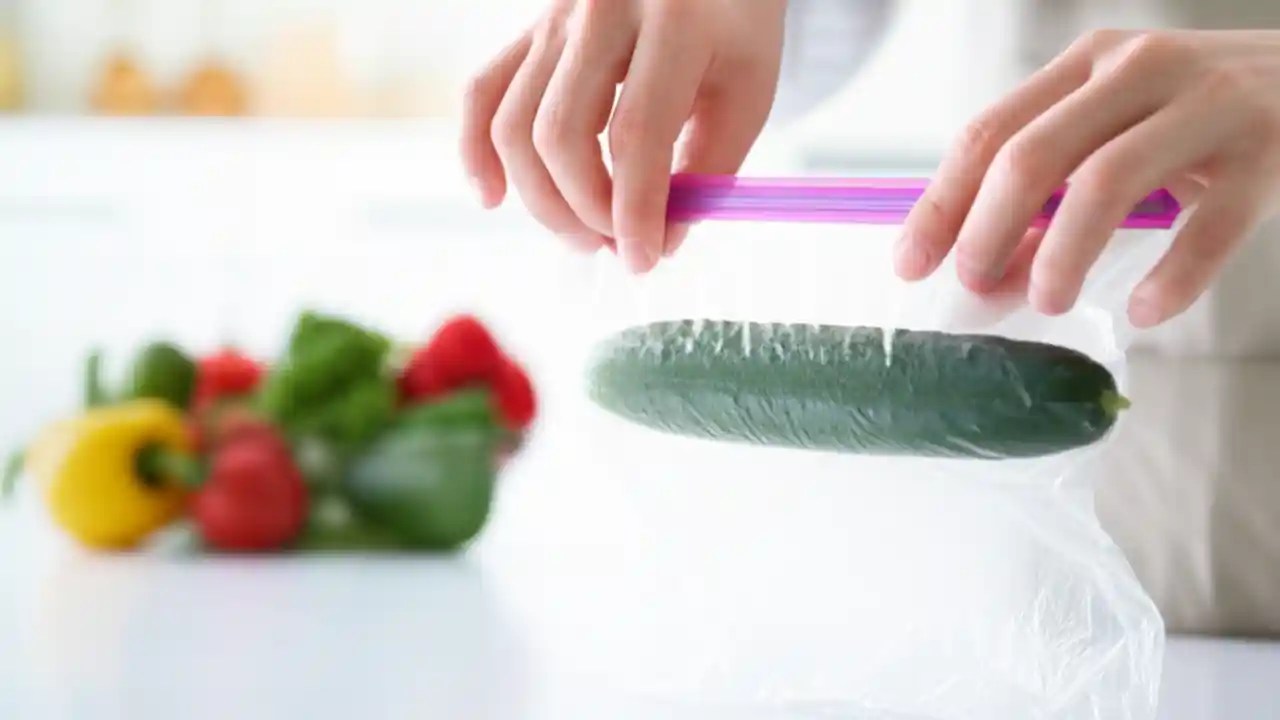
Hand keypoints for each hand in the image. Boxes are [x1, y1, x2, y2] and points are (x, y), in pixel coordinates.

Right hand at [461, 0, 786, 272]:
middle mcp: (602, 8)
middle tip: (618, 245)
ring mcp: (555, 15)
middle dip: (586, 211)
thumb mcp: (747, 89)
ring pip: (514, 125)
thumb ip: (710, 168)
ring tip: (584, 234)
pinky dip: (476, 151)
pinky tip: (494, 197)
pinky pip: (482, 92)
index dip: (636, 211)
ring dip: (542, 200)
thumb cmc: (734, 22)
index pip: (637, 134)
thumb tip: (657, 243)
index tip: (644, 260)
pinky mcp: (530, 27)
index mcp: (675, 18)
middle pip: (561, 134)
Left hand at [895, 30, 1279, 327]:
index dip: (941, 204)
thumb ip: (1054, 191)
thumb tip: (985, 272)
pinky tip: (1147, 313)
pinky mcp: (1266, 151)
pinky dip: (1172, 277)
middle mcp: (1138, 71)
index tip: (911, 265)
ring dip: (1062, 254)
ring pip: (1106, 182)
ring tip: (1046, 303)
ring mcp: (1206, 106)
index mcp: (1086, 64)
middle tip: (976, 288)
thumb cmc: (1198, 117)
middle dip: (988, 230)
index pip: (988, 133)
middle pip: (1032, 155)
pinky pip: (1211, 224)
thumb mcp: (1117, 129)